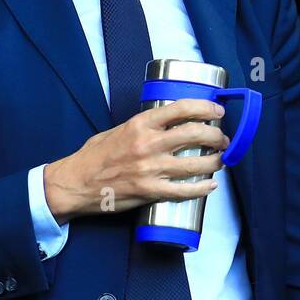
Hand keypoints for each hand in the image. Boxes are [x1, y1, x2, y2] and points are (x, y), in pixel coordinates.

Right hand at [43, 98, 227, 223]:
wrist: (76, 182)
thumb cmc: (95, 156)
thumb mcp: (118, 130)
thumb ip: (143, 126)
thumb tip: (169, 123)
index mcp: (140, 124)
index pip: (181, 109)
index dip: (205, 108)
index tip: (217, 111)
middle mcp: (148, 144)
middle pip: (194, 134)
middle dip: (216, 136)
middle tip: (223, 139)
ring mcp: (150, 169)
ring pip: (195, 163)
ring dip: (215, 161)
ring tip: (221, 160)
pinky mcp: (150, 191)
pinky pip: (184, 190)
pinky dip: (202, 188)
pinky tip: (210, 185)